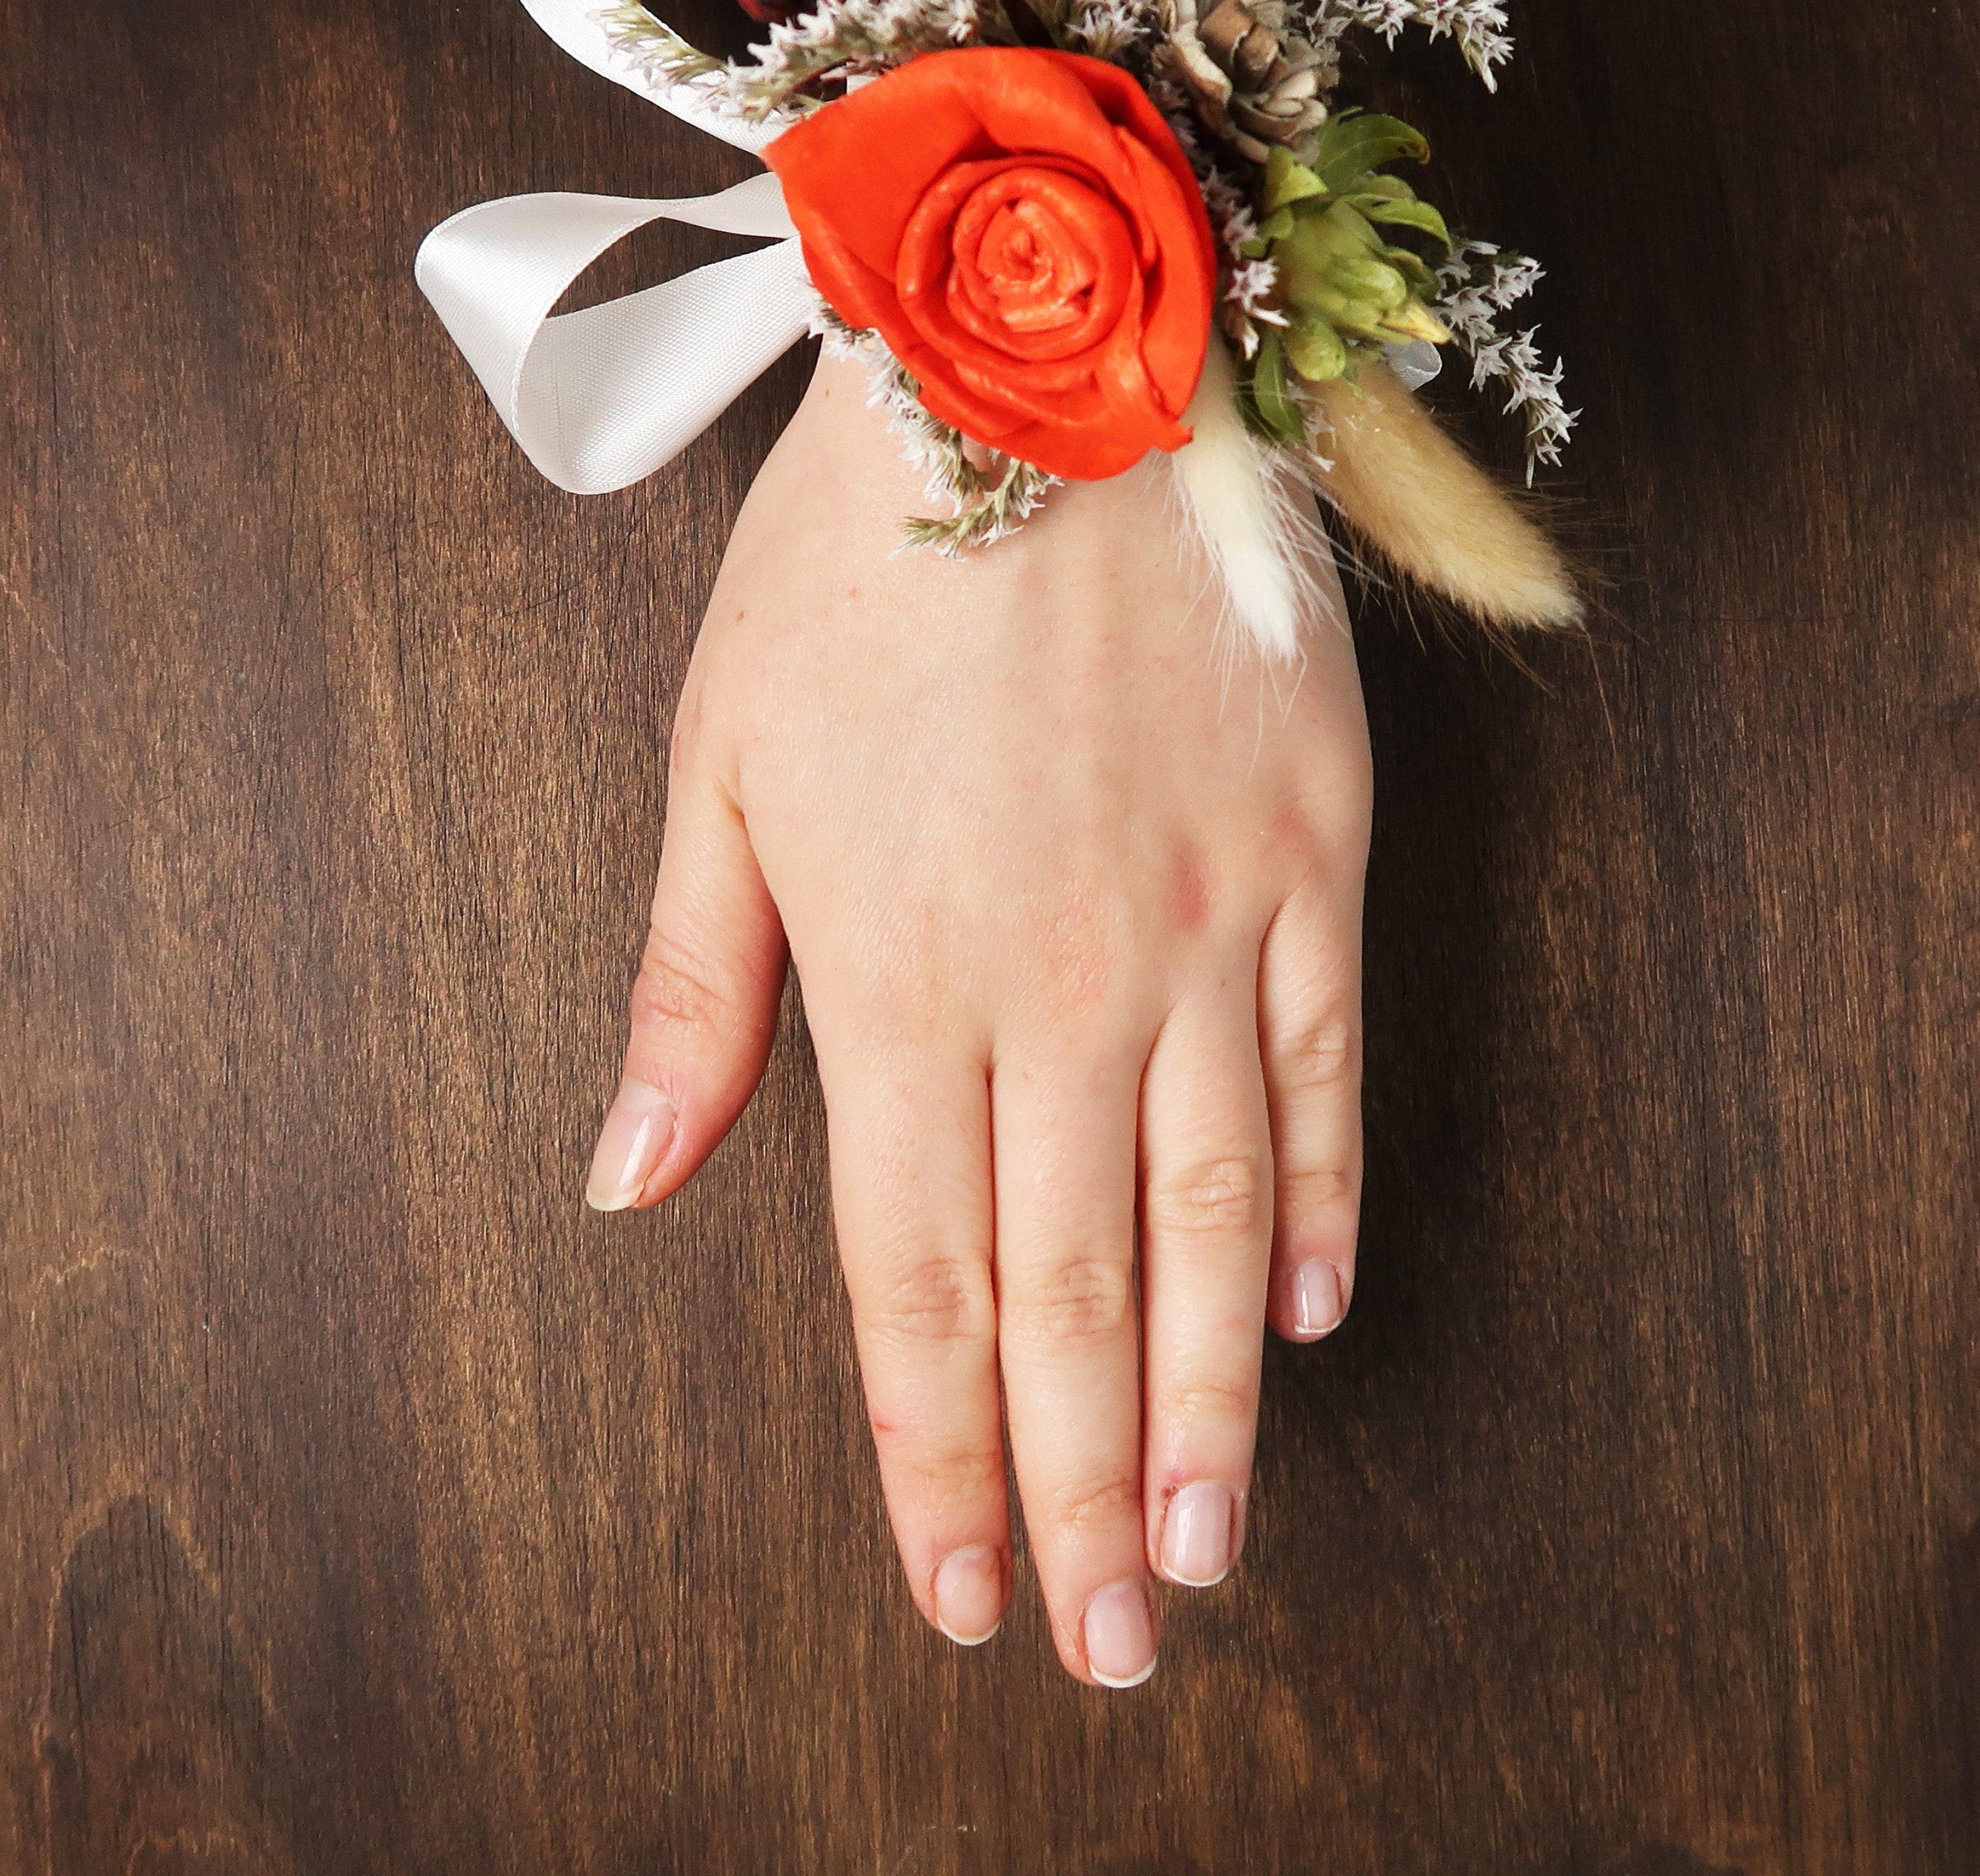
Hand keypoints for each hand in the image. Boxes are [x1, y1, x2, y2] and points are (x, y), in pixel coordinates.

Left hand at [585, 350, 1372, 1686]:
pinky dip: (1321, 1199)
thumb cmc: (858, 558)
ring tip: (1213, 1541)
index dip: (933, 1453)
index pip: (916, 1276)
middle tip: (1116, 1639)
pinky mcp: (1312, 847)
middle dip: (1080, 1487)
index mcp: (897, 971)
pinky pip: (1327, 1060)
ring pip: (1213, 1212)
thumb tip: (634, 1181)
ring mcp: (1204, 919)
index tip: (957, 1588)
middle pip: (1071, 1286)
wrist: (1046, 357)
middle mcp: (1060, 979)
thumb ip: (692, 989)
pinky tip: (1309, 1311)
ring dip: (1209, 1399)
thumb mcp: (718, 758)